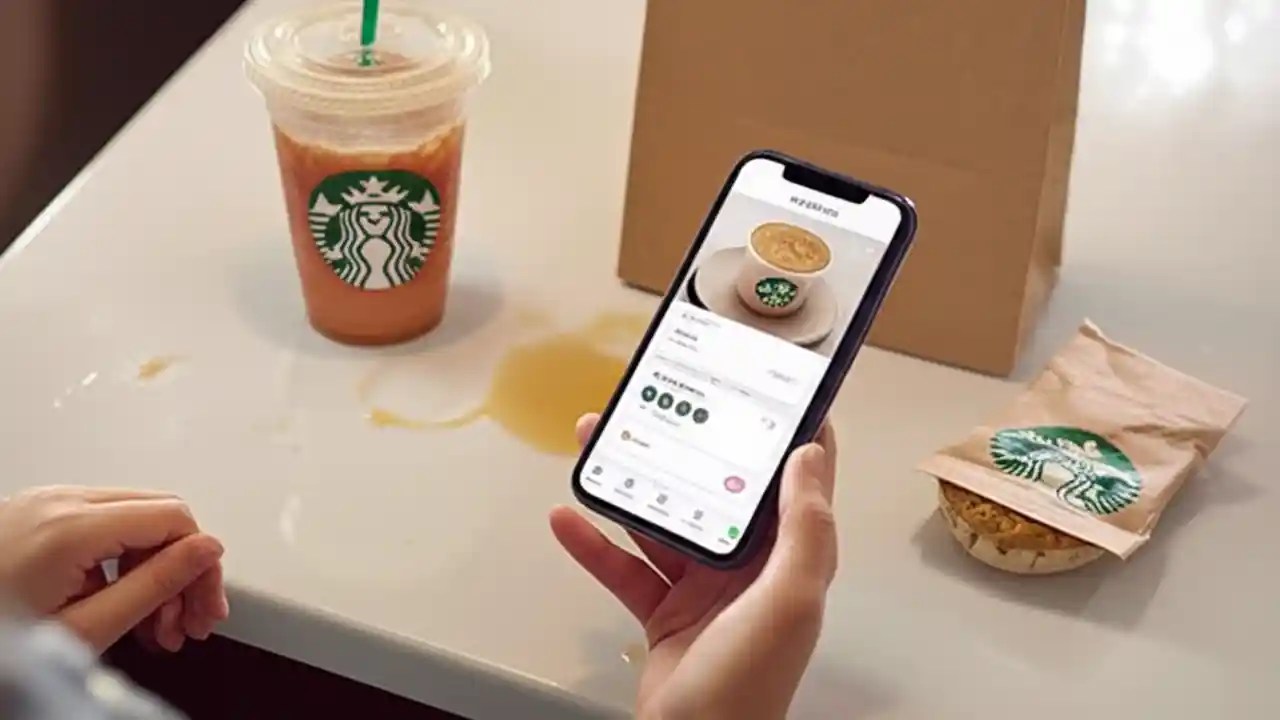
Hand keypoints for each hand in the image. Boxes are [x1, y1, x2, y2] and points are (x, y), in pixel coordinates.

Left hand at [0, 486, 228, 652]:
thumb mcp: (86, 627)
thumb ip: (154, 585)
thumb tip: (206, 551)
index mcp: (70, 526)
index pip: (174, 518)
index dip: (200, 564)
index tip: (205, 606)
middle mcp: (57, 501)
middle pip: (159, 514)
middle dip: (183, 568)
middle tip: (188, 621)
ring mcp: (42, 503)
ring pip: (134, 519)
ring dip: (155, 569)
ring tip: (154, 626)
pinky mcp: (33, 514)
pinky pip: (101, 524)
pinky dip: (121, 561)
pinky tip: (119, 605)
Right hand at [552, 415, 837, 719]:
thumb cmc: (747, 685)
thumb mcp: (788, 600)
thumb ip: (804, 529)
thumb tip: (809, 456)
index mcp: (790, 559)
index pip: (800, 482)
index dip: (789, 432)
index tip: (768, 386)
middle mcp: (751, 569)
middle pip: (716, 490)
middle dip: (685, 446)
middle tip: (655, 406)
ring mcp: (705, 589)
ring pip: (664, 521)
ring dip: (629, 485)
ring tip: (594, 444)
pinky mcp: (665, 612)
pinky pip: (625, 567)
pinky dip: (594, 545)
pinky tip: (567, 517)